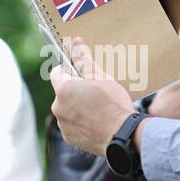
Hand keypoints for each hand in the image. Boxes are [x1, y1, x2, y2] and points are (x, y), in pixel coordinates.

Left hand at [50, 37, 134, 157]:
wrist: (122, 136)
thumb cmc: (113, 104)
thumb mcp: (100, 76)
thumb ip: (84, 59)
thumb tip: (75, 42)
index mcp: (63, 89)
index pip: (57, 72)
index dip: (68, 70)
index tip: (81, 72)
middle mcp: (57, 108)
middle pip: (63, 92)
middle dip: (75, 90)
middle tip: (95, 91)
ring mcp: (63, 125)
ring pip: (67, 109)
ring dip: (77, 106)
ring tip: (98, 109)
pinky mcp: (70, 138)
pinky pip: (72, 125)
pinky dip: (81, 122)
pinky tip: (97, 122)